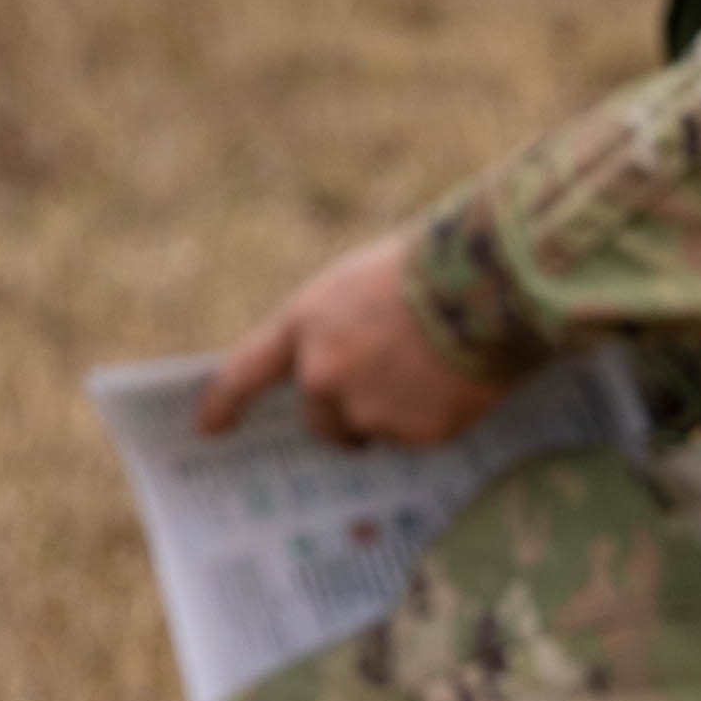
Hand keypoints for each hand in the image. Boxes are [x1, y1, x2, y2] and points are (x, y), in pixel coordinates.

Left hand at [199, 229, 514, 450]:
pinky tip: (465, 381)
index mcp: (305, 324)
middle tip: (385, 400)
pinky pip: (422, 435)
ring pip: (376, 428)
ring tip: (444, 367)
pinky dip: (441, 417)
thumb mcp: (363, 285)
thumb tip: (350, 375)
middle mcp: (323, 375)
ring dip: (402, 412)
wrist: (492, 281)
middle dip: (346, 417)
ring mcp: (367, 409)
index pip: (244, 373)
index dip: (224, 404)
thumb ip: (339, 330)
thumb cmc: (434, 264)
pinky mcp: (414, 433)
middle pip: (321, 420)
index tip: (208, 429)